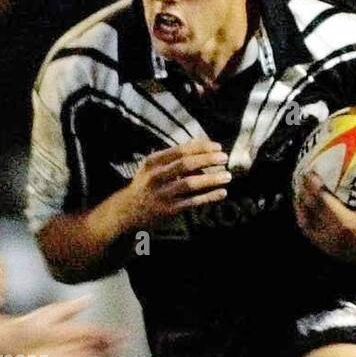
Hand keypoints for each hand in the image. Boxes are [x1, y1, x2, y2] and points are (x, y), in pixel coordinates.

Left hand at [4, 297, 123, 356]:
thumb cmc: (29, 325)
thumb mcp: (52, 313)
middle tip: (125, 351)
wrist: (11, 342)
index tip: (124, 335)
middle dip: (111, 350)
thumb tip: (90, 298)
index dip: (110, 334)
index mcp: (72, 330)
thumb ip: (72, 308)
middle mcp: (72, 345)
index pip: (96, 332)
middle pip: (97, 348)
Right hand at [115, 138, 232, 230]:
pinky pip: (193, 202)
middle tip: (225, 158)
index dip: (202, 147)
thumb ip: (173, 156)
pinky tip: (222, 193)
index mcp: (153, 162)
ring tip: (228, 176)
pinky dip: (209, 197)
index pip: (181, 150)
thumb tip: (202, 145)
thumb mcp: (152, 166)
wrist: (127, 210)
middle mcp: (156, 177)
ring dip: (212, 179)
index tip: (218, 146)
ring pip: (191, 184)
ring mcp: (162, 194)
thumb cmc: (146, 184)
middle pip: (187, 164)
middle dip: (209, 159)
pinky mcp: (168, 210)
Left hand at [295, 163, 355, 266]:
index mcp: (346, 222)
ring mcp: (331, 244)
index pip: (324, 200)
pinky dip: (306, 225)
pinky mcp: (331, 251)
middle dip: (304, 194)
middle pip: (312, 211)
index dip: (315, 186)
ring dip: (301, 210)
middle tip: (300, 179)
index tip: (309, 173)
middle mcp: (335, 235)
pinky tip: (304, 216)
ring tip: (298, 196)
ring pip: (308, 226)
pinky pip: (312, 237)